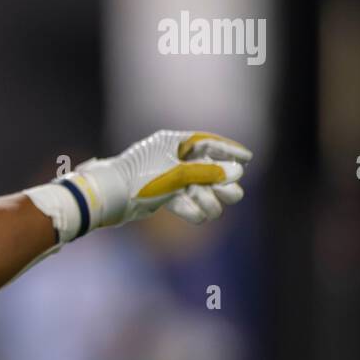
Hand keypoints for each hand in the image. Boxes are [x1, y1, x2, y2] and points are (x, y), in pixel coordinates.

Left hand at [70, 130, 251, 227]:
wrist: (110, 197)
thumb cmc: (141, 177)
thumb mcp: (176, 173)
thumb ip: (207, 172)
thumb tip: (237, 171)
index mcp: (173, 143)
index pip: (207, 142)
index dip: (229, 150)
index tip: (248, 158)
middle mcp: (172, 158)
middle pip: (208, 169)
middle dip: (221, 184)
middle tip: (232, 194)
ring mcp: (167, 178)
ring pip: (198, 189)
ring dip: (206, 200)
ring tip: (209, 208)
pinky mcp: (161, 196)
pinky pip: (184, 202)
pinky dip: (190, 210)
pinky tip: (197, 217)